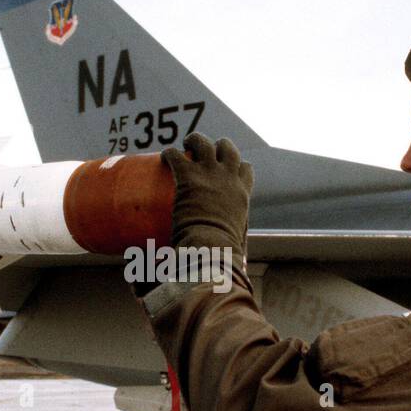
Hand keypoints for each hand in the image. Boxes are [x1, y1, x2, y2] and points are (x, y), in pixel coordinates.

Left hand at [161, 133, 253, 254]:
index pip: (245, 168)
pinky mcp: (189, 176)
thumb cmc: (223, 253)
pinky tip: (165, 157)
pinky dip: (169, 154)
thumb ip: (231, 248)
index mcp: (242, 193)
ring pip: (203, 143)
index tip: (226, 170)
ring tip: (185, 145)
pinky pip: (176, 155)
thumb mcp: (235, 244)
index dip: (235, 165)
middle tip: (203, 152)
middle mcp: (229, 178)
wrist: (211, 247)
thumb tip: (226, 270)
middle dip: (217, 145)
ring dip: (194, 140)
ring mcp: (209, 174)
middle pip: (227, 148)